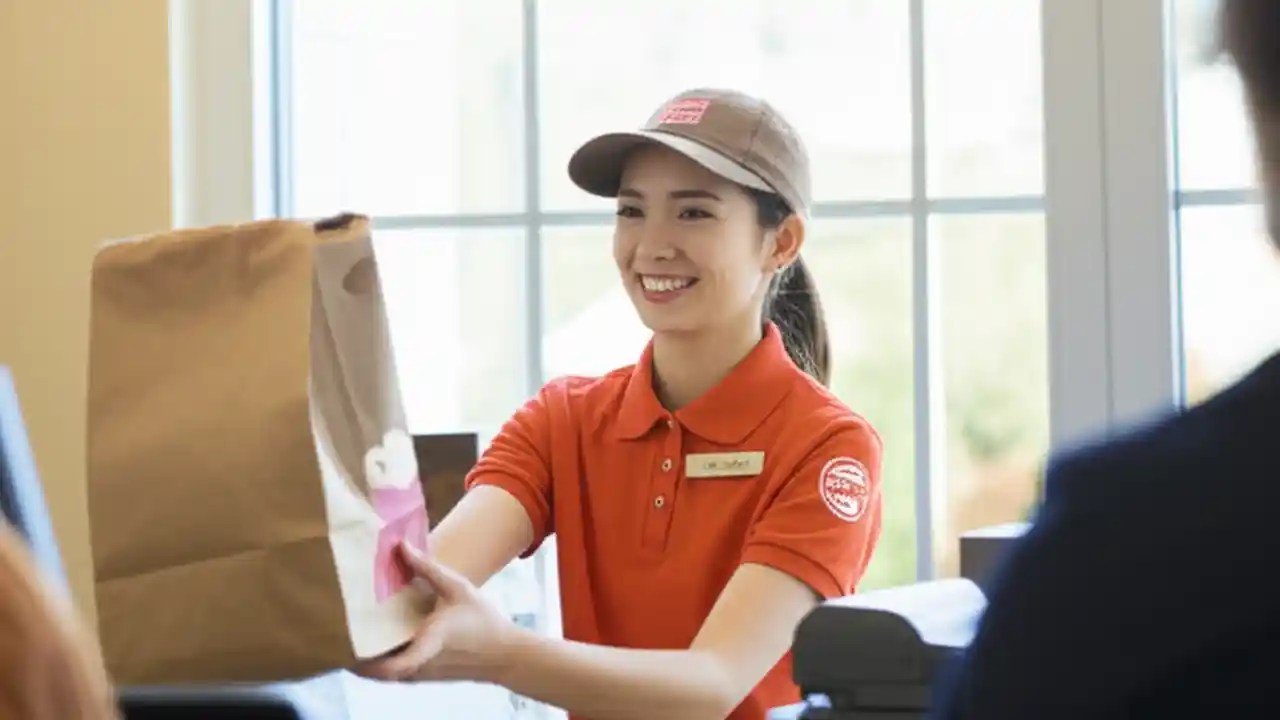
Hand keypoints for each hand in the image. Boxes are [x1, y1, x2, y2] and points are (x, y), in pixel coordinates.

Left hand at [355, 542, 518, 683]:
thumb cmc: (483, 620)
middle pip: (377, 672)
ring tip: (351, 635)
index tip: (345, 649)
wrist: (506, 654)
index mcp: (427, 643)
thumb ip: (427, 568)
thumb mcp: (457, 587)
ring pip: (384, 675)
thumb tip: (400, 545)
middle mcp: (420, 665)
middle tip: (336, 632)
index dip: (366, 664)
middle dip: (355, 657)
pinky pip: (395, 673)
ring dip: (368, 660)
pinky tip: (378, 641)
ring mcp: (421, 675)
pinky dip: (383, 661)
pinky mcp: (425, 676)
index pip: (393, 666)